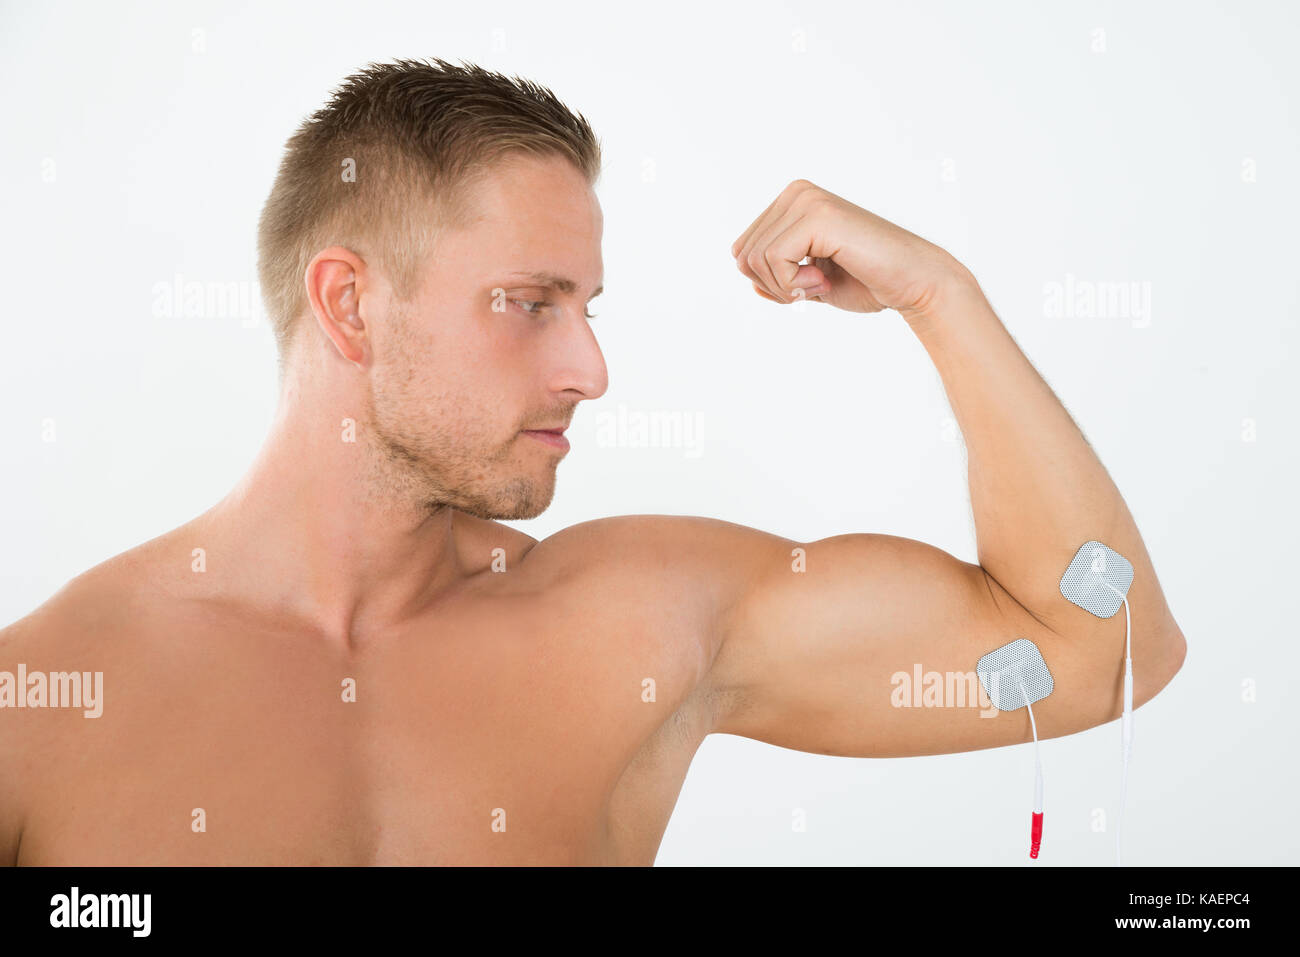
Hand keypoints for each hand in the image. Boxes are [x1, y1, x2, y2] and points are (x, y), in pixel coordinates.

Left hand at [730, 179, 970, 320]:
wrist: (913, 283)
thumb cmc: (869, 282)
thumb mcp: (810, 284)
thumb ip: (778, 278)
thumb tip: (749, 279)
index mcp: (793, 202)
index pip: (744, 248)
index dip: (769, 280)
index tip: (808, 284)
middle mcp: (797, 192)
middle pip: (743, 253)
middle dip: (775, 285)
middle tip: (815, 287)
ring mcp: (807, 199)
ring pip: (755, 258)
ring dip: (786, 287)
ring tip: (822, 283)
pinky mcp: (817, 215)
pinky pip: (773, 259)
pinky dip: (794, 284)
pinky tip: (824, 280)